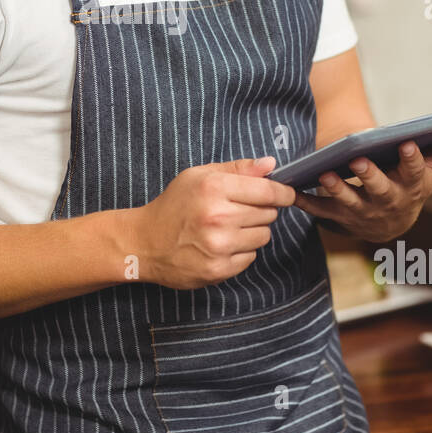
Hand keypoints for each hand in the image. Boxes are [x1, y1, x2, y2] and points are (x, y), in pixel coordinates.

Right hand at [130, 155, 294, 290]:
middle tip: (238, 210)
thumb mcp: (198, 176)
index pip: (268, 191)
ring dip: (252, 231)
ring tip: (228, 228)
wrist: (145, 242)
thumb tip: (271, 164)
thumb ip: (237, 169)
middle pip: (268, 214)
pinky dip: (241, 251)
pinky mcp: (219, 269)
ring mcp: (219, 246)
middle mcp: (218, 217)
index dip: (283, 193)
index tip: (286, 195)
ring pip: (263, 236)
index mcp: (214, 188)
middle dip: (260, 211)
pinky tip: (221, 245)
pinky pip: (250, 257)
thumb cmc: (173, 206)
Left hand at [292, 129, 431, 239]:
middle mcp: (386, 204)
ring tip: (324, 175)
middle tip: (358, 161)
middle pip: (379, 191)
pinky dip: (305, 201)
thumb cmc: (410, 187)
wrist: (387, 223)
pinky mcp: (335, 218)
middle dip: (370, 177)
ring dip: (336, 190)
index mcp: (410, 189)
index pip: (414, 173)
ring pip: (347, 203)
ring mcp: (360, 213)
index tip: (409, 143)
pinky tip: (293, 189)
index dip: (412, 160)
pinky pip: (318, 211)